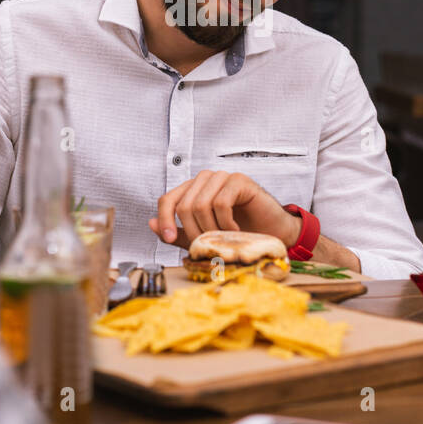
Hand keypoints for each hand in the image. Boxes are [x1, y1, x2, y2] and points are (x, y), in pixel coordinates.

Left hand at [150, 171, 300, 249]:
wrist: (272, 232)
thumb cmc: (239, 233)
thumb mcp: (203, 236)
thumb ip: (179, 232)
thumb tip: (150, 224)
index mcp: (192, 189)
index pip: (167, 200)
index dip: (165, 220)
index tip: (171, 239)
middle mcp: (205, 179)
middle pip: (184, 206)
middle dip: (194, 231)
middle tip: (209, 245)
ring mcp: (222, 177)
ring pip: (200, 204)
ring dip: (211, 229)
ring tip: (224, 239)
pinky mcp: (239, 180)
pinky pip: (221, 203)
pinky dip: (226, 223)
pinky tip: (235, 231)